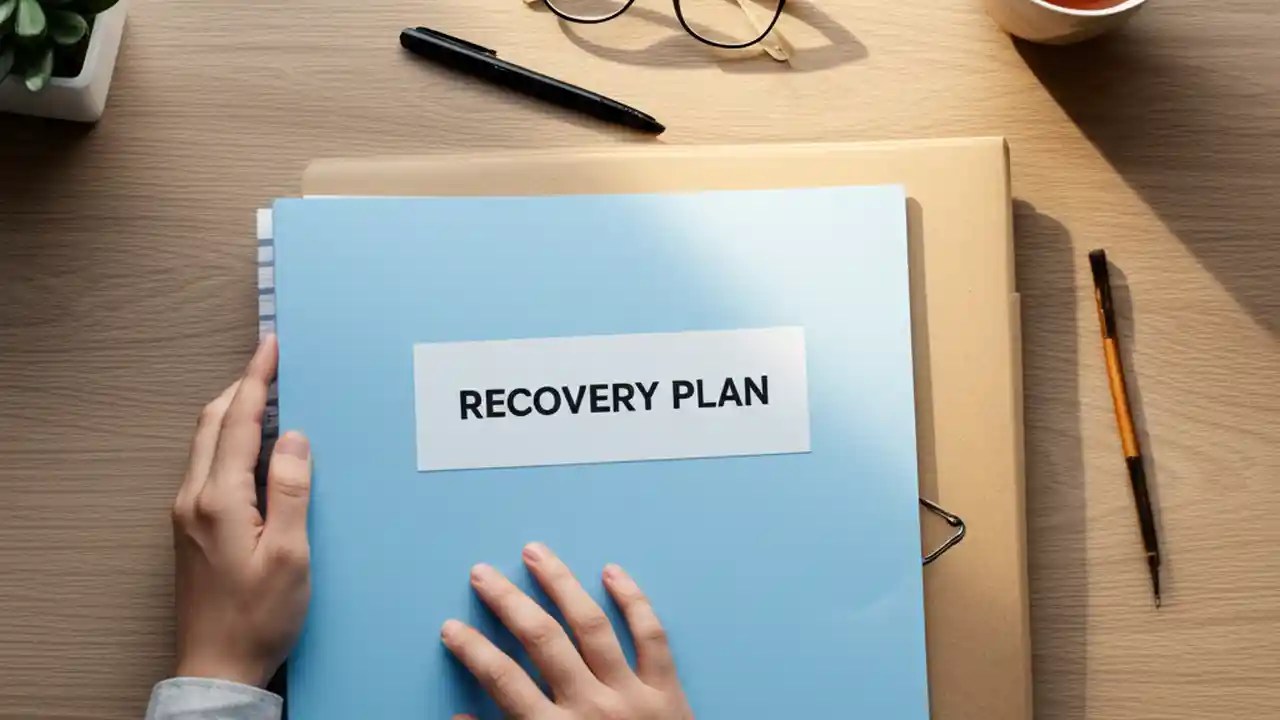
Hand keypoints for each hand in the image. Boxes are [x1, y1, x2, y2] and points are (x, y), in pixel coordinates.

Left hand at [170, 335, 311, 687]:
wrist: (218, 665)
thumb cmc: (259, 616)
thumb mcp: (290, 554)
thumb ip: (291, 490)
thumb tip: (293, 437)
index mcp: (218, 500)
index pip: (237, 422)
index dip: (257, 380)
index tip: (270, 348)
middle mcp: (193, 499)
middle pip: (212, 424)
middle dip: (242, 388)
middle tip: (272, 364)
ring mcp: (187, 514)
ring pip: (207, 443)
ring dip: (235, 414)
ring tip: (268, 397)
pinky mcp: (191, 529)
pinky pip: (208, 467)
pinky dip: (230, 441)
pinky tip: (255, 448)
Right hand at [442, 543, 693, 719]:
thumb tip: (460, 719)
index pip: (503, 681)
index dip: (474, 650)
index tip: (450, 627)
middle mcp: (592, 708)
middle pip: (542, 640)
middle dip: (508, 601)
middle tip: (482, 572)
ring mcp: (633, 696)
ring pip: (592, 625)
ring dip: (560, 584)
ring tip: (536, 552)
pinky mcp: (669, 692)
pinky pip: (652, 635)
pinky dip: (633, 600)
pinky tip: (612, 571)